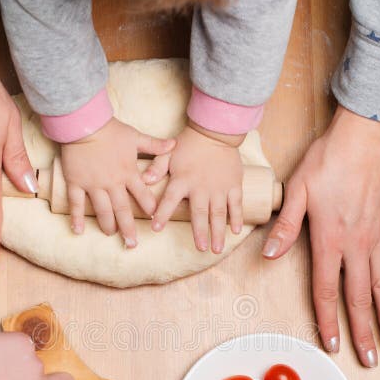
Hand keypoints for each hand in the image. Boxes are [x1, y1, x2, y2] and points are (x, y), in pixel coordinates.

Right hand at [60, 118, 174, 247]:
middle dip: (128, 228)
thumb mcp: (135, 136)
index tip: (154, 219)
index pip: (142, 195)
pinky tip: (78, 231)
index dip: (149, 207)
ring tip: (110, 234)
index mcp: (128, 173)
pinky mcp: (76, 182)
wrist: (83, 123)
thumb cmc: (111, 130)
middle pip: (122, 210)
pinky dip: (77, 218)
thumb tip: (175, 145)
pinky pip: (76, 203)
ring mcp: (93, 184)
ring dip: (107, 225)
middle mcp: (112, 183)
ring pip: (102, 210)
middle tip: (132, 244)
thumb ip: (155, 144)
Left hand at [145, 122, 243, 252]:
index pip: (170, 199)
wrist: (216, 130)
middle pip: (199, 213)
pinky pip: (236, 204)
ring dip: (218, 232)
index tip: (156, 228)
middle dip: (200, 232)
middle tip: (200, 248)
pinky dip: (236, 217)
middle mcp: (201, 187)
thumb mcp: (169, 153)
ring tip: (216, 249)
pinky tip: (235, 231)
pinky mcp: (233, 184)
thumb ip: (157, 167)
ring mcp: (219, 187)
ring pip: (218, 213)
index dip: (162, 214)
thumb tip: (144, 180)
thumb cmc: (189, 144)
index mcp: (183, 180)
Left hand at [262, 106, 379, 366]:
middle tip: (369, 360)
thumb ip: (285, 227)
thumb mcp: (297, 191)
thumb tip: (268, 256)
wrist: (366, 136)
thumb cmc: (328, 160)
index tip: (332, 345)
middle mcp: (357, 246)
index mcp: (330, 240)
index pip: (327, 291)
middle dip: (363, 332)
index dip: (328, 321)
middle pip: (359, 298)